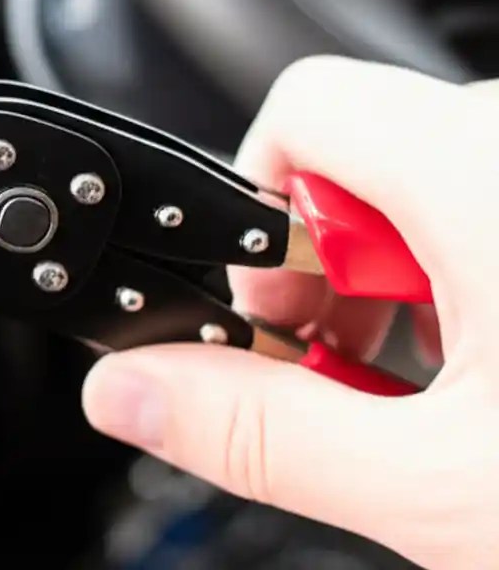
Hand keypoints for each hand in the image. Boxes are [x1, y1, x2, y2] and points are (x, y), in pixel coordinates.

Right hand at [82, 56, 498, 567]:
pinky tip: (495, 381)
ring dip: (404, 289)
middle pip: (362, 156)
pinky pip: (496, 205)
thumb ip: (261, 433)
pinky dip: (473, 282)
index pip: (304, 108)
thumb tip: (133, 392)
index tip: (267, 310)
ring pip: (438, 185)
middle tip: (352, 378)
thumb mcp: (439, 486)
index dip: (248, 209)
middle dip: (325, 275)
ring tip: (443, 401)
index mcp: (489, 171)